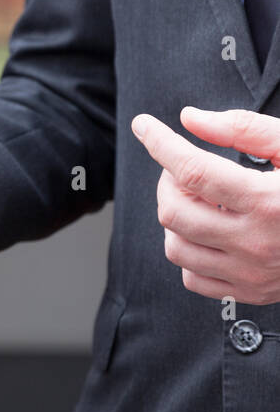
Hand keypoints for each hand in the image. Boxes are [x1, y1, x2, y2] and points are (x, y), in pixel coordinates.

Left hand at [133, 107, 279, 303]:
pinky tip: (212, 231)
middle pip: (174, 210)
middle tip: (186, 167)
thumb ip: (245, 129)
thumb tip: (190, 119)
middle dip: (169, 181)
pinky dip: (190, 251)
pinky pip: (192, 277)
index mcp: (270, 202)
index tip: (144, 126)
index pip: (191, 169)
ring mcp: (253, 273)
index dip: (159, 143)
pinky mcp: (252, 293)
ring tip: (203, 199)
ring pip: (175, 246)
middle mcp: (257, 242)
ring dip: (177, 216)